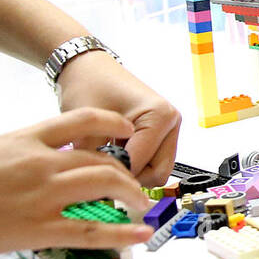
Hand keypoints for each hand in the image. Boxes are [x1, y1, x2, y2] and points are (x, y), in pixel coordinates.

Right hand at [0, 109, 152, 258]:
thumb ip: (28, 152)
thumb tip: (54, 162)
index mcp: (29, 138)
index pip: (83, 120)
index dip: (112, 123)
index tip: (127, 130)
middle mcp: (43, 162)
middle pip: (103, 159)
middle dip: (126, 173)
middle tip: (134, 184)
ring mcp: (44, 194)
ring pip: (105, 186)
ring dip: (131, 195)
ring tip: (141, 205)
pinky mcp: (39, 228)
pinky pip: (92, 230)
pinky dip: (122, 233)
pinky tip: (139, 233)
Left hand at [54, 51, 180, 188]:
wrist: (87, 68)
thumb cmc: (87, 85)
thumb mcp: (88, 126)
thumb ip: (96, 160)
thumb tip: (95, 190)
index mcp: (159, 115)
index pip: (140, 164)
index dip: (114, 177)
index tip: (94, 181)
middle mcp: (171, 122)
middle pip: (157, 173)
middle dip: (130, 179)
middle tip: (102, 174)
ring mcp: (169, 128)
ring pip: (156, 171)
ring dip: (132, 173)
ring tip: (106, 161)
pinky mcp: (162, 133)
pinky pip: (152, 162)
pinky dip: (134, 165)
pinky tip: (113, 155)